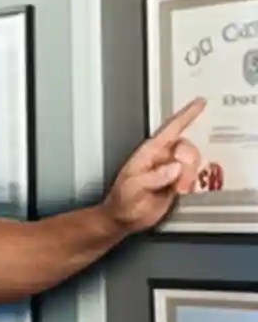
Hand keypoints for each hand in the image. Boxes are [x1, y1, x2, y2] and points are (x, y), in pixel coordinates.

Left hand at [101, 97, 205, 234]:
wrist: (123, 218)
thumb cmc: (121, 201)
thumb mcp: (133, 187)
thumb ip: (153, 177)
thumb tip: (174, 168)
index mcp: (147, 153)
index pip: (169, 129)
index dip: (185, 115)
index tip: (199, 103)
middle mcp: (160, 158)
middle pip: (186, 147)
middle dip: (188, 162)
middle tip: (179, 181)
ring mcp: (169, 170)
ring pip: (192, 162)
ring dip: (189, 176)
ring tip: (176, 189)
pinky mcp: (177, 182)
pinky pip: (193, 176)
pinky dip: (191, 184)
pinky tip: (179, 191)